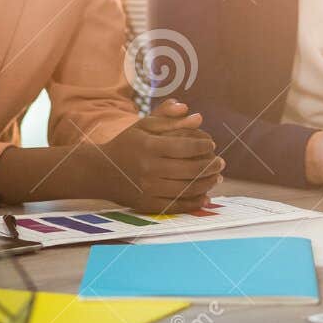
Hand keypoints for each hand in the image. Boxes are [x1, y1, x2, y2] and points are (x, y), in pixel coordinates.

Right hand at [95, 100, 223, 212]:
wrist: (101, 171)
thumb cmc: (127, 143)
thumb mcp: (144, 125)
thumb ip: (169, 117)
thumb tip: (198, 116)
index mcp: (149, 146)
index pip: (184, 146)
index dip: (203, 145)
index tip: (212, 144)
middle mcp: (149, 168)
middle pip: (189, 169)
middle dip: (210, 166)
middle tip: (221, 162)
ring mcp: (148, 189)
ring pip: (186, 188)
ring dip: (207, 184)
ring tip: (217, 178)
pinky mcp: (147, 205)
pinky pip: (177, 206)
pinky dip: (194, 202)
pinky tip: (206, 196)